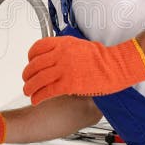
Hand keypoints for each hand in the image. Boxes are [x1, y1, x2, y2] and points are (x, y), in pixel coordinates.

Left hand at [22, 36, 144, 105]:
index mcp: (63, 44)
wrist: (117, 65)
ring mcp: (64, 69)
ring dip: (30, 88)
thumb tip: (59, 54)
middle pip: (34, 65)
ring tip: (29, 92)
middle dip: (27, 75)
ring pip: (37, 79)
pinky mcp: (68, 84)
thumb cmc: (105, 58)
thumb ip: (67, 50)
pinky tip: (36, 100)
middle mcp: (60, 55)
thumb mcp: (81, 46)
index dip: (30, 58)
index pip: (37, 48)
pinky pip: (47, 91)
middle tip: (27, 81)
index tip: (31, 64)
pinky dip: (39, 97)